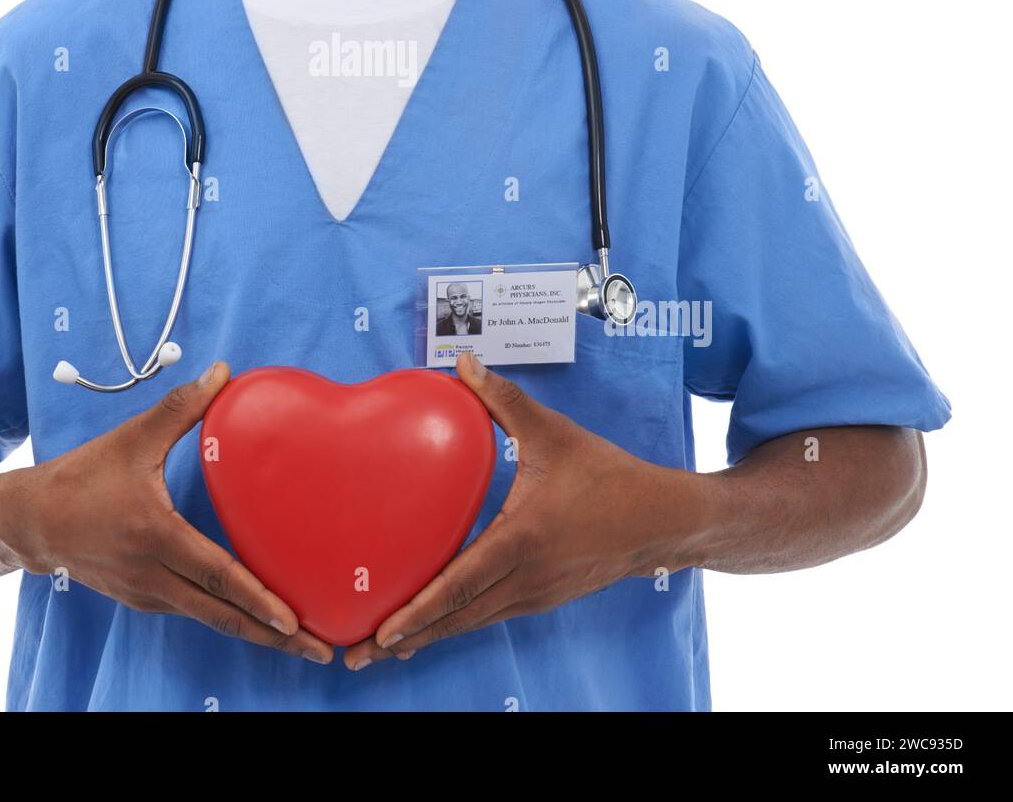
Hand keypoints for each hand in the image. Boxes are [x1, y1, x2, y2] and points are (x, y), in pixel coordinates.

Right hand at [0, 360, 334, 664]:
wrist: (29, 521)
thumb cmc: (82, 477)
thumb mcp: (133, 437)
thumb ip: (183, 407)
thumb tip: (222, 371)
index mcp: (157, 537)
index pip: (218, 576)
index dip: (258, 600)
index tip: (294, 621)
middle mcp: (153, 576)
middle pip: (223, 614)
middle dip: (275, 637)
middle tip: (320, 652)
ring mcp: (146, 594)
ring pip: (209, 618)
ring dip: (253, 630)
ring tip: (296, 640)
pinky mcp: (140, 599)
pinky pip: (192, 610)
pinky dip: (226, 616)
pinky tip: (251, 616)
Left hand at [343, 352, 696, 668]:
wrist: (661, 520)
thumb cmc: (608, 475)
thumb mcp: (553, 432)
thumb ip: (503, 398)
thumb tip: (463, 363)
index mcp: (524, 539)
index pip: (461, 582)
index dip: (419, 610)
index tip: (383, 632)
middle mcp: (527, 578)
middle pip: (456, 617)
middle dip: (406, 640)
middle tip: (356, 654)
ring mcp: (535, 595)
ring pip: (471, 622)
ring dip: (426, 637)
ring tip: (379, 650)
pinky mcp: (541, 598)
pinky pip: (488, 616)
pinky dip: (453, 625)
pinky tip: (429, 627)